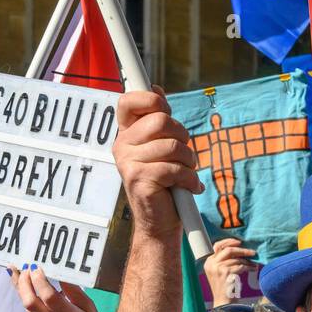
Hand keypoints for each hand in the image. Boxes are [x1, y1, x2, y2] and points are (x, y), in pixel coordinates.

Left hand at [10, 264, 99, 311]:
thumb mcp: (88, 308)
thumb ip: (73, 290)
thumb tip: (60, 272)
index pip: (48, 296)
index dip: (39, 279)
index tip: (35, 266)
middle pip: (29, 302)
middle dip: (22, 282)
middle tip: (22, 268)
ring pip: (27, 308)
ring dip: (24, 290)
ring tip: (20, 274)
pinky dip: (34, 306)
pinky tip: (36, 298)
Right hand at [113, 87, 203, 238]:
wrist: (160, 223)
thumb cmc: (165, 184)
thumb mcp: (162, 148)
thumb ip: (158, 120)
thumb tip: (156, 88)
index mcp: (126, 134)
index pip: (129, 100)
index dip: (152, 100)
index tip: (166, 110)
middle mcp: (122, 145)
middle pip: (161, 120)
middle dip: (183, 136)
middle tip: (184, 155)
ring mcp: (128, 162)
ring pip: (173, 146)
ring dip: (189, 162)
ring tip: (186, 174)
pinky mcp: (139, 179)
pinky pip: (174, 168)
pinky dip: (189, 179)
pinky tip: (188, 187)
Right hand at [204, 238, 256, 305]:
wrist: (223, 302)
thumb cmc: (225, 287)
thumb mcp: (220, 272)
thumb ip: (225, 260)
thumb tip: (240, 249)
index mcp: (209, 262)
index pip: (217, 246)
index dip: (229, 241)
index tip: (240, 242)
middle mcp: (211, 263)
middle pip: (228, 250)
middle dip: (242, 250)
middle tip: (252, 252)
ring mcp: (218, 268)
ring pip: (236, 259)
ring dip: (247, 261)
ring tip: (253, 265)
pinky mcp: (226, 273)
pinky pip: (240, 266)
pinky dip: (248, 267)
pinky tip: (252, 269)